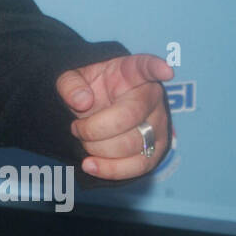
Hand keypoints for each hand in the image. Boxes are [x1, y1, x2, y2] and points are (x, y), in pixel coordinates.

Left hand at [55, 54, 172, 180]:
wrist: (96, 108)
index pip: (146, 66)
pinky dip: (111, 170)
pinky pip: (139, 166)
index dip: (156, 68)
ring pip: (133, 145)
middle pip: (130, 117)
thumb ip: (70, 84)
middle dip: (94, 128)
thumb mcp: (71, 78)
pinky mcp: (156, 150)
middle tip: (76, 127)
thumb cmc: (88, 89)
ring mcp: (159, 124)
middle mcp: (151, 97)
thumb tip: (82, 101)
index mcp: (132, 72)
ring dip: (99, 149)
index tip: (166, 71)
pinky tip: (90, 165)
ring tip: (84, 141)